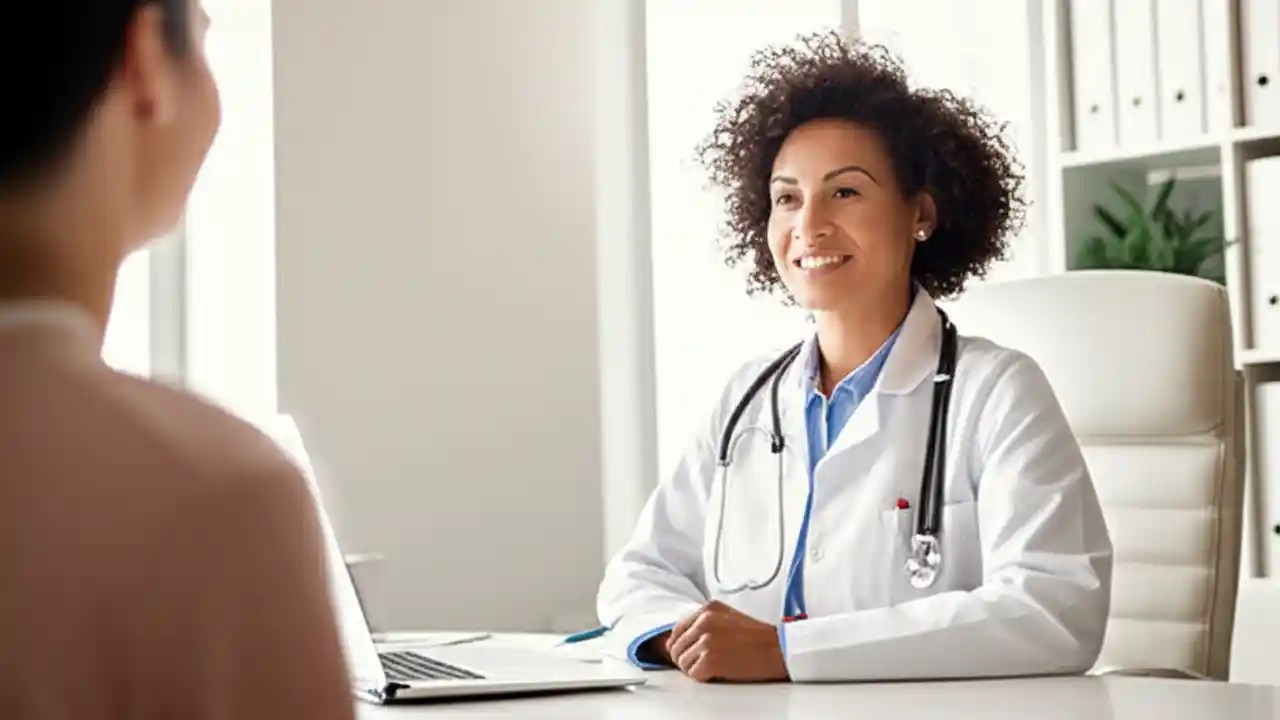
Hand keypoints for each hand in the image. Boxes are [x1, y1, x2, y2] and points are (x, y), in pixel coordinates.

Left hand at [664, 600, 788, 682]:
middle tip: (699, 663)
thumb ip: (705, 621)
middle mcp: (704, 622)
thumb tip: (682, 637)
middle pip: (676, 647)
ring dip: (694, 668)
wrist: (778, 648)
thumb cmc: (757, 636)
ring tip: (711, 667)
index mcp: (708, 609)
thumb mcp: (728, 616)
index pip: (677, 629)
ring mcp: (706, 641)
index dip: (679, 644)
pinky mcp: (710, 660)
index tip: (686, 651)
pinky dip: (702, 677)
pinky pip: (693, 674)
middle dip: (685, 658)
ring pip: (682, 662)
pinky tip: (716, 672)